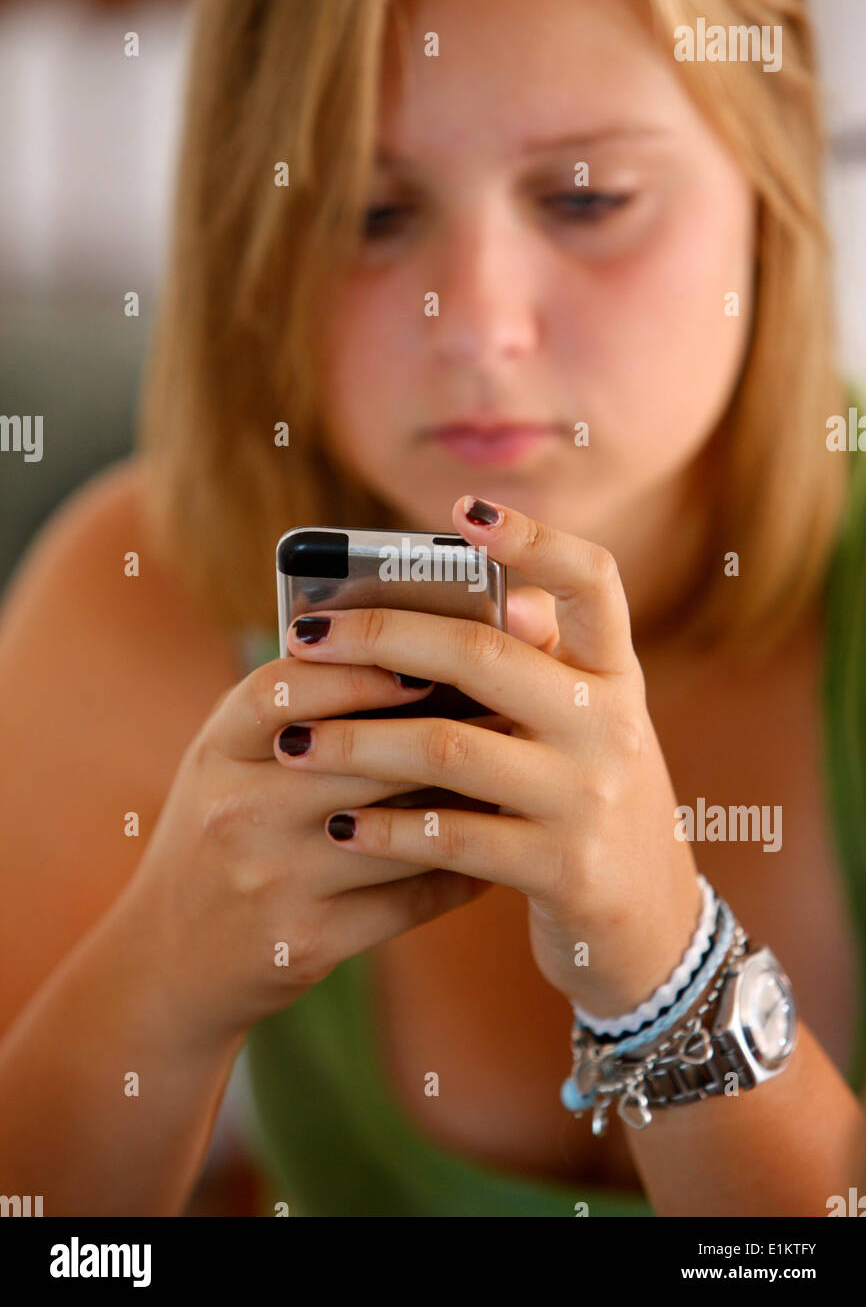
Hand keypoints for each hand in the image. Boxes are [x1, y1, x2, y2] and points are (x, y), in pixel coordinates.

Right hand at [124, 651, 487, 1048]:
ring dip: (466, 802)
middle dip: (444, 733)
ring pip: (399, 829)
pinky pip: (410, 897)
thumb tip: (416, 651)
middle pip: (360, 757)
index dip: (360, 670)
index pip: (286, 688)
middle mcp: (238, 811)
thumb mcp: (233, 760)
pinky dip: (460, 870)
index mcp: (219, 750)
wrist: (174, 958)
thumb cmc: (227, 831)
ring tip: (513, 775)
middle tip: (508, 712)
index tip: (427, 661)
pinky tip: (491, 849)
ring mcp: (272, 880)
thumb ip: (300, 707)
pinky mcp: (307, 941)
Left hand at [280, 494, 701, 1018]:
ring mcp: (590, 798)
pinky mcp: (565, 870)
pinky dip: (386, 830)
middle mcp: (611, 724)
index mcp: (613, 675)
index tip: (462, 509)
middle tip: (304, 634)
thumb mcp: (585, 729)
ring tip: (295, 743)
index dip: (534, 537)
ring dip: (357, 742)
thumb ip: (537, 667)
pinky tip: (338, 825)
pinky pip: (453, 838)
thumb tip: (470, 598)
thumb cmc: (590, 805)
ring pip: (450, 748)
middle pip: (484, 655)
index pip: (593, 580)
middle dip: (381, 638)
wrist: (653, 927)